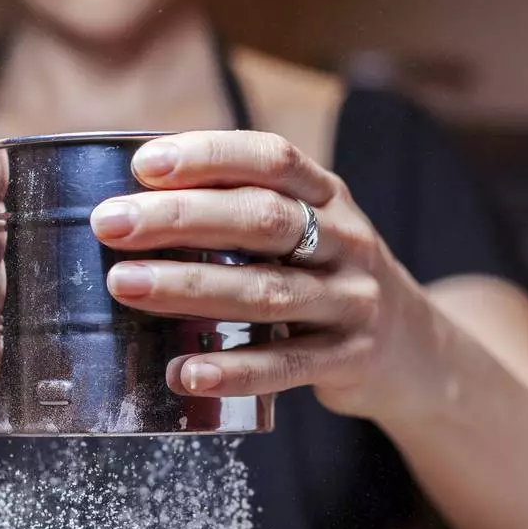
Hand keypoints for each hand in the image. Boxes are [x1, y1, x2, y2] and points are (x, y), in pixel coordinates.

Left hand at [91, 131, 444, 418]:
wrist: (417, 352)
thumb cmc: (328, 282)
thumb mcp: (305, 234)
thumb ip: (242, 216)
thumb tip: (135, 202)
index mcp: (329, 197)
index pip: (272, 158)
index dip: (209, 155)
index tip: (143, 165)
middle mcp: (347, 241)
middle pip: (261, 220)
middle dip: (179, 219)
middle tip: (110, 225)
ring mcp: (352, 302)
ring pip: (266, 291)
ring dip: (188, 287)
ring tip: (124, 286)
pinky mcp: (351, 360)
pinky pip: (286, 365)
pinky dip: (233, 370)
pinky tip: (184, 373)